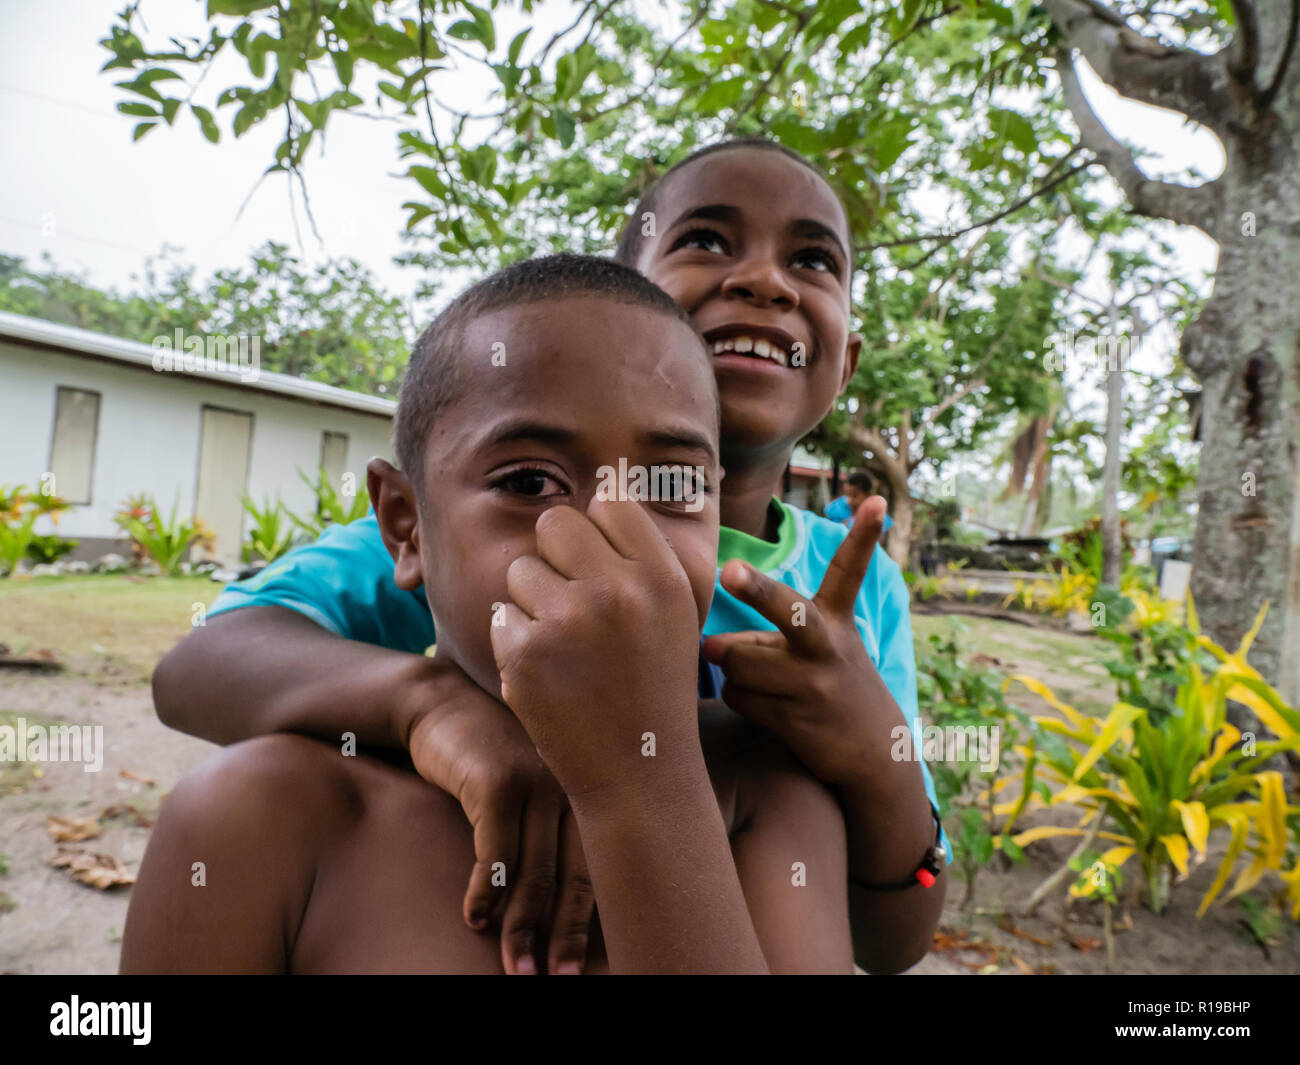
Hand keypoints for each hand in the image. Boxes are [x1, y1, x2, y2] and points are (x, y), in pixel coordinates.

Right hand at [407, 666, 593, 974]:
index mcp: (593, 786)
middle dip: (563, 936)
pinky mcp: (497, 780)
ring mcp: (538, 779)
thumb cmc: (492, 754)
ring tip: (516, 970)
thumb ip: (555, 829)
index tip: (581, 966)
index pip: (604, 866)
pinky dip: (486, 892)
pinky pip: (495, 851)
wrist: (441, 703)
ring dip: (522, 929)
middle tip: (554, 979)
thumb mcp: (536, 784)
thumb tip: (563, 906)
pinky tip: (474, 921)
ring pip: (535, 872)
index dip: (591, 923)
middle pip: (576, 876)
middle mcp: (575, 782)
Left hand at [489, 497, 703, 804]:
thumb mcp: (675, 613)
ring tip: (565, 646)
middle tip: (570, 598)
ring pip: (520, 570)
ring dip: (532, 603)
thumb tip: (602, 490)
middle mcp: (617, 590)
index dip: (598, 529)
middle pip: (554, 522)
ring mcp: (568, 621)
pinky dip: (516, 644)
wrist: (639, 769)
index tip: (600, 562)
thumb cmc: (655, 684)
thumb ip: (642, 555)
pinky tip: (549, 674)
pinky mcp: (526, 653)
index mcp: (661, 575)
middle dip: (554, 556)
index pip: (610, 500)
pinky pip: (501, 616)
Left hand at [701, 496, 904, 789]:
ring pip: (739, 660)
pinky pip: (739, 696)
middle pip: (788, 611)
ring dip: (730, 667)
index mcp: (834, 620)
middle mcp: (827, 647)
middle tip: (729, 570)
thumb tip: (708, 645)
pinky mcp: (798, 719)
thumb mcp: (814, 650)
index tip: (875, 501)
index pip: (849, 571)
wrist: (874, 753)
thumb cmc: (828, 685)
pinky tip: (760, 704)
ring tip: (752, 676)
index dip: (863, 535)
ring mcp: (814, 684)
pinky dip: (739, 697)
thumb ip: (764, 635)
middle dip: (757, 589)